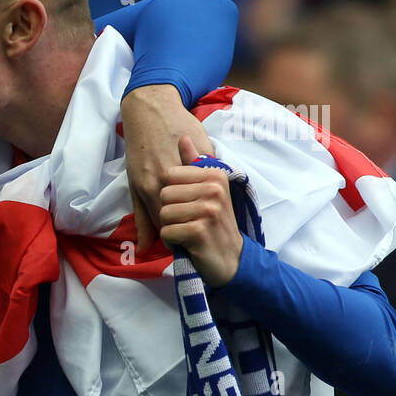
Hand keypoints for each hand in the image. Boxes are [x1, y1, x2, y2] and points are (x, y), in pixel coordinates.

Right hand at [120, 84, 214, 253]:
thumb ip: (205, 168)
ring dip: (164, 233)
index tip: (209, 239)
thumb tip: (216, 185)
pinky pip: (137, 212)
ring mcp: (141, 184)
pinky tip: (146, 247)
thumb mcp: (200, 142)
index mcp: (174, 174)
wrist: (148, 106)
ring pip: (154, 218)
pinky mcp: (133, 182)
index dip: (197, 226)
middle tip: (195, 250)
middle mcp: (154, 183)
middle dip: (180, 234)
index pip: (187, 209)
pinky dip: (144, 230)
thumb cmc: (176, 121)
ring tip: (177, 249)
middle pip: (169, 218)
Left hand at [158, 136, 243, 286]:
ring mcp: (209, 210)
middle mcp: (214, 189)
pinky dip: (172, 240)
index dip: (171, 193)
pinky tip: (188, 242)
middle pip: (164, 194)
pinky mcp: (200, 231)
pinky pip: (167, 231)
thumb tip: (183, 137)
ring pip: (163, 213)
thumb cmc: (214, 223)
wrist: (231, 259)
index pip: (169, 175)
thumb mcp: (207, 190)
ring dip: (171, 227)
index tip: (187, 203)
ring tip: (188, 231)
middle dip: (169, 211)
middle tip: (188, 220)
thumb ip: (193, 164)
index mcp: (214, 175)